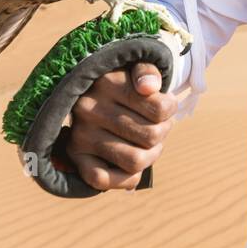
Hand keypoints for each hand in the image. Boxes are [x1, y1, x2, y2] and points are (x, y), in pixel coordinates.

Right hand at [61, 61, 177, 190]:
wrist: (92, 93)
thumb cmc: (125, 82)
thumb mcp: (137, 67)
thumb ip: (147, 72)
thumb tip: (149, 87)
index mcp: (107, 82)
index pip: (161, 109)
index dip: (171, 110)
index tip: (163, 105)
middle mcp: (89, 108)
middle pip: (151, 136)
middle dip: (162, 132)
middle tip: (156, 125)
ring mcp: (81, 134)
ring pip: (135, 161)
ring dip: (151, 155)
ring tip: (148, 143)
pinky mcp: (75, 155)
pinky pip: (103, 180)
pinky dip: (126, 179)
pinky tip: (133, 166)